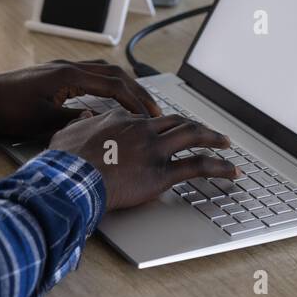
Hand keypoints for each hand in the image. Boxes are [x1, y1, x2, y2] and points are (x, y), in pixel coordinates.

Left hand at [0, 59, 161, 140]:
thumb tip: (98, 123)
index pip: (113, 85)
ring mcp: (61, 68)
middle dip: (137, 91)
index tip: (150, 116)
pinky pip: (91, 74)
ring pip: (104, 71)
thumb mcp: (43, 123)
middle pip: (114, 73)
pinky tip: (110, 98)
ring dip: (124, 86)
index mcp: (68, 76)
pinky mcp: (55, 74)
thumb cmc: (7, 110)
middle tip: (154, 109)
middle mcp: (68, 67)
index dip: (135, 101)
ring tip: (138, 104)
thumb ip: (74, 122)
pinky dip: (107, 85)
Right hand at [49, 107, 240, 209]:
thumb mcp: (68, 133)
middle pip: (179, 122)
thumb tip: (84, 118)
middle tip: (210, 132)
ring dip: (214, 139)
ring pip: (194, 137)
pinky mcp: (162, 174)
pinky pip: (197, 167)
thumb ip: (80, 124)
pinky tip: (230, 171)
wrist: (71, 178)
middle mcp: (143, 130)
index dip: (166, 124)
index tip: (173, 128)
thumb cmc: (66, 161)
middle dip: (198, 127)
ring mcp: (155, 150)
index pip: (151, 119)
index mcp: (122, 121)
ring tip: (227, 144)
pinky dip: (218, 167)